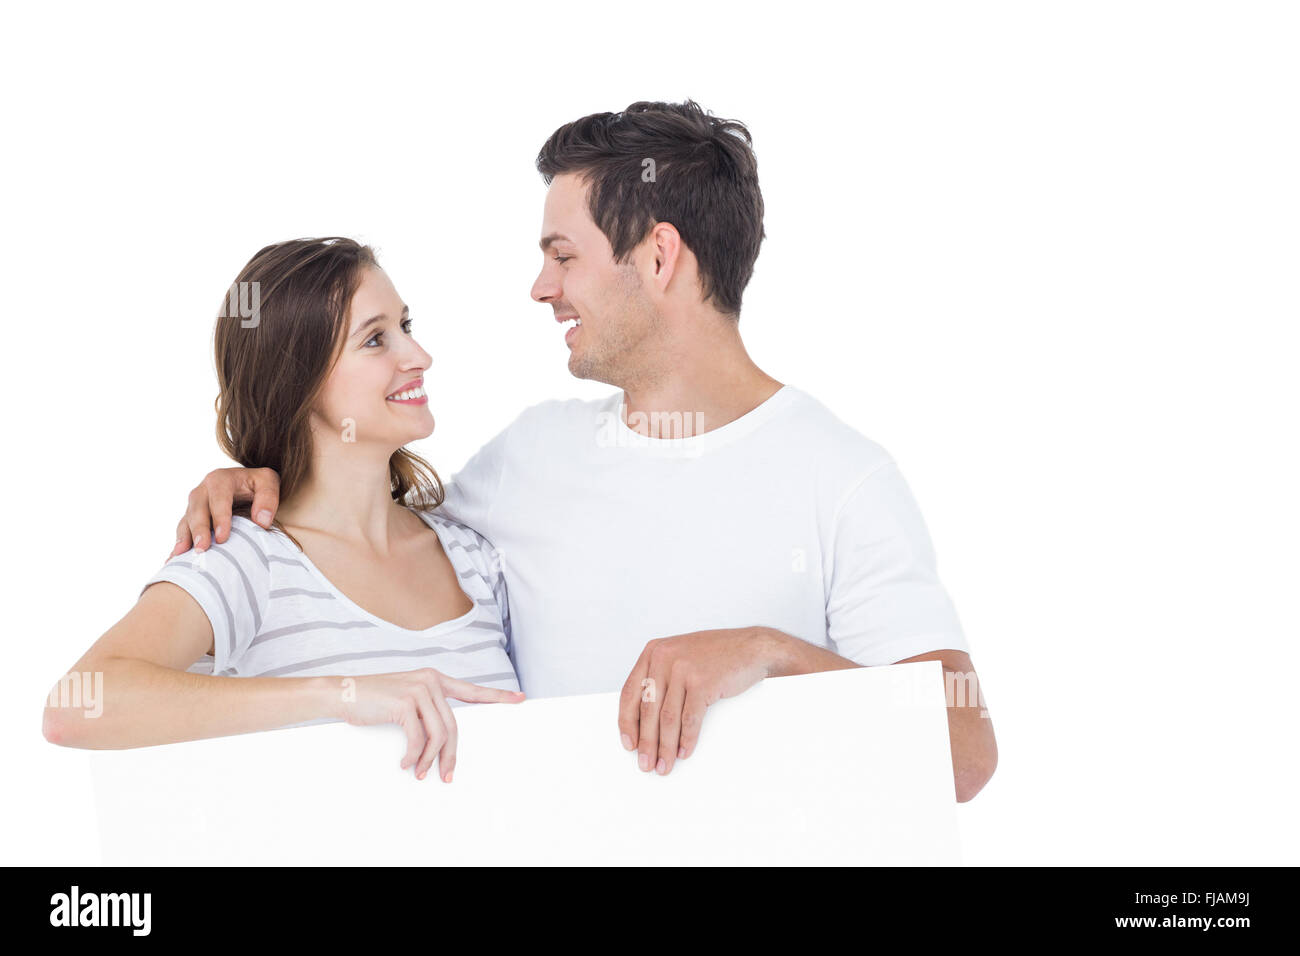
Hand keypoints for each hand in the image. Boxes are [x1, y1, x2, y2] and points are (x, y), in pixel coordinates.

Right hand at [171, 467, 280, 556]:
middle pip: (197, 509)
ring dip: (184, 537)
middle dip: (199, 530)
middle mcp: (203, 490)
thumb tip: (261, 521)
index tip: (222, 538)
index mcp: (220, 479)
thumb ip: (268, 498)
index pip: (218, 498)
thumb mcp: (268, 482)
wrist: (246, 483)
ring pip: (186, 520)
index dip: (219, 518)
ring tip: (182, 555)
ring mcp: (194, 504)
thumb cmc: (258, 484)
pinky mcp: (190, 517)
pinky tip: (174, 558)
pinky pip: (182, 530)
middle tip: (202, 549)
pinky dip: (179, 543)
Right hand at [338, 668, 524, 781]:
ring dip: (430, 759)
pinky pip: (418, 739)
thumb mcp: (405, 700)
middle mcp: (431, 681)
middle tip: (446, 776)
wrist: (342, 692)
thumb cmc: (372, 700)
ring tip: (422, 773)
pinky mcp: (405, 703)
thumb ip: (426, 710)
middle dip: (451, 755)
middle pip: (453, 726)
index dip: (497, 696)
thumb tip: (440, 741)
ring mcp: (419, 690)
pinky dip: (413, 756)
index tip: (520, 699)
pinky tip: (406, 763)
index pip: (472, 690)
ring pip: (438, 734)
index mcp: (434, 679)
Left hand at [617, 627, 782, 776]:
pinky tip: (684, 752)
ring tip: (664, 765)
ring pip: (667, 718)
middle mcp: (664, 658)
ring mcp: (683, 669)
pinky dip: (687, 739)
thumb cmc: (715, 656)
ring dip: (665, 747)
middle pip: (648, 710)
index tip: (629, 744)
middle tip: (646, 764)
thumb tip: (644, 722)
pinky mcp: (702, 681)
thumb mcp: (679, 658)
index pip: (630, 693)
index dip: (627, 723)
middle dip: (646, 743)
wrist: (751, 647)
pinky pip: (690, 718)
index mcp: (653, 652)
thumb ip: (660, 680)